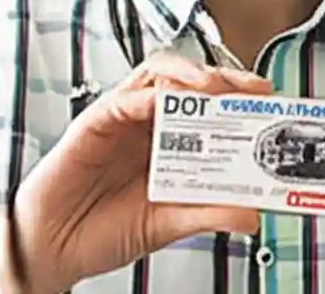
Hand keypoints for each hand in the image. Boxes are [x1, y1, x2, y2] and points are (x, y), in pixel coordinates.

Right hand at [0, 53, 271, 293]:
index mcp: (166, 145)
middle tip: (251, 89)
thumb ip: (207, 213)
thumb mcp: (166, 224)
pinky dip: (145, 97)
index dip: (238, 99)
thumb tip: (253, 213)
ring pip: (155, 77)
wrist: (55, 248)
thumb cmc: (102, 232)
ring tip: (214, 87)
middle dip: (222, 79)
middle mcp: (145, 126)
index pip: (208, 109)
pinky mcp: (92, 125)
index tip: (269, 102)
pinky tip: (164, 106)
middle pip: (187, 84)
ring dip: (186, 75)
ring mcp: (119, 121)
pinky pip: (120, 100)